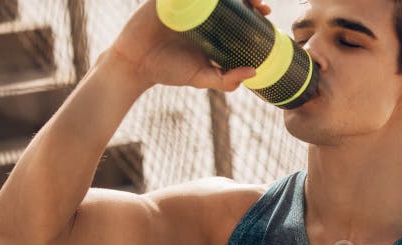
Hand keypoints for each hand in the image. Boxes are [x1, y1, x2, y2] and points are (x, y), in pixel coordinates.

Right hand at [108, 0, 271, 91]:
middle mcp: (200, 13)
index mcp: (211, 29)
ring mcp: (184, 3)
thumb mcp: (200, 78)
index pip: (237, 14)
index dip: (252, 10)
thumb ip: (225, 79)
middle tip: (256, 1)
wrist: (136, 65)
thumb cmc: (168, 71)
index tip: (265, 12)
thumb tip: (253, 73)